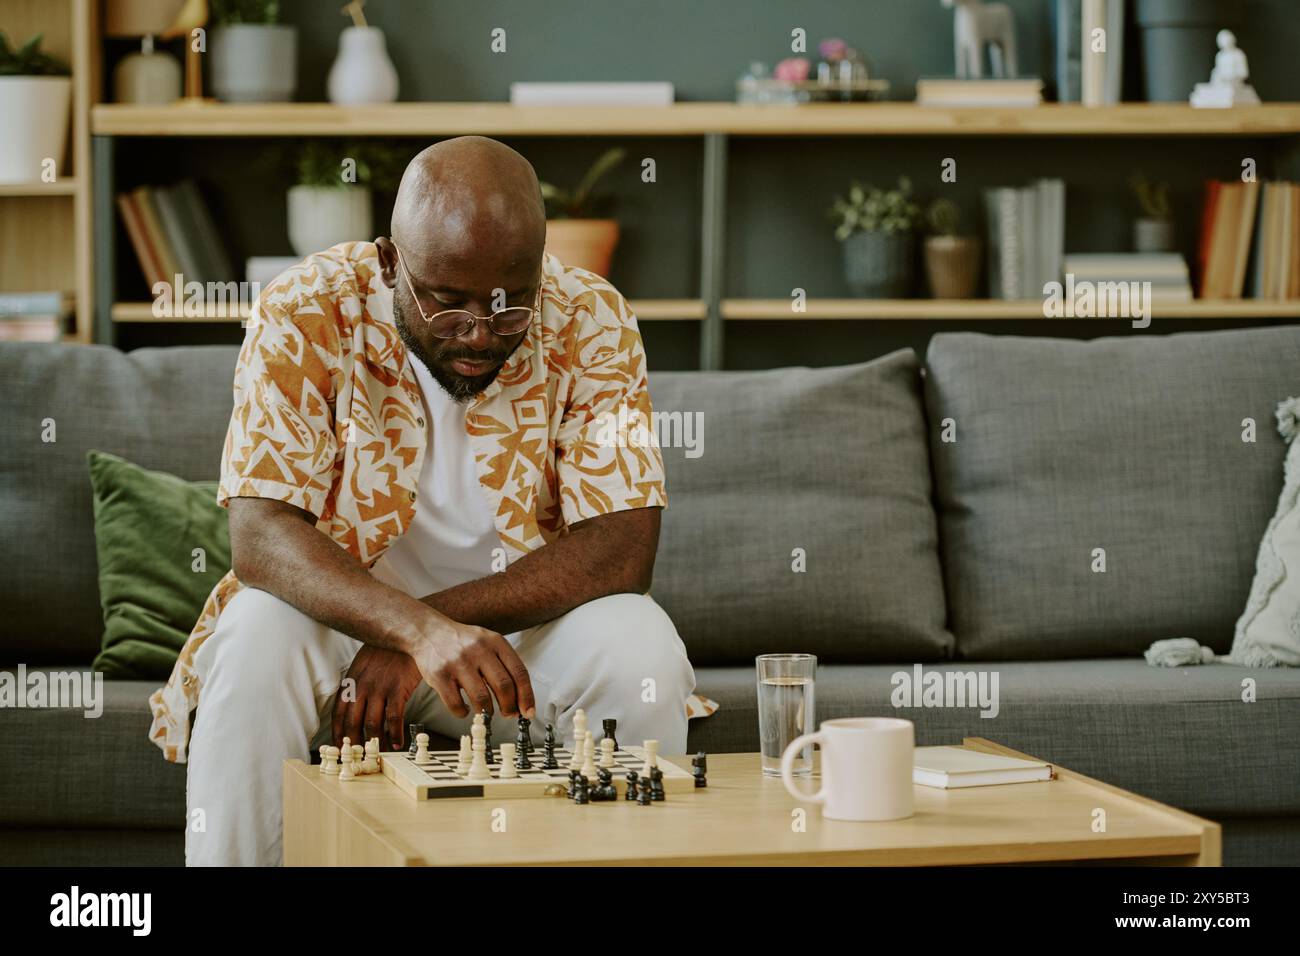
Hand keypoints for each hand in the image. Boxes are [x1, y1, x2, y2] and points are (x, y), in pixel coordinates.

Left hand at [332, 645, 422, 751]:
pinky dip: (394, 734)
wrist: (408, 635)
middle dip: (354, 744)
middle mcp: (361, 686)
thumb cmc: (387, 650)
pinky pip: (394, 718)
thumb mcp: (364, 663)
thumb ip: (357, 683)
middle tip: (359, 758)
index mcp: (351, 681)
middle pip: (352, 723)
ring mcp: (379, 688)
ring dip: (376, 743)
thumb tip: (354, 705)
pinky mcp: (397, 689)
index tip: (340, 748)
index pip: (338, 713)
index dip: (338, 734)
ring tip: (381, 755)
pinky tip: (397, 743)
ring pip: (372, 724)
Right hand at [409, 616, 535, 721]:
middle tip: (509, 714)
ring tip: (487, 712)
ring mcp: (458, 662)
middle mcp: (479, 650)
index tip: (528, 712)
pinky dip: (463, 712)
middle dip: (509, 707)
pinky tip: (464, 709)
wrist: (429, 631)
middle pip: (504, 686)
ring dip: (488, 711)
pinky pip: (456, 704)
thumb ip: (504, 665)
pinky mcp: (439, 675)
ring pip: (482, 698)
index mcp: (495, 642)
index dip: (526, 696)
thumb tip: (520, 699)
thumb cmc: (463, 642)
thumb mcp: (488, 643)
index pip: (519, 672)